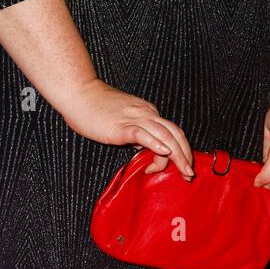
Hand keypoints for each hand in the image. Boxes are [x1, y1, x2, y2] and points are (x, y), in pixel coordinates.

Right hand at [62, 79, 194, 179]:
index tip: (174, 168)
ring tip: (184, 171)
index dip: (179, 151)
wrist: (79, 94)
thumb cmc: (96, 108)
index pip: (171, 132)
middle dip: (186, 155)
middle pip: (175, 134)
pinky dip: (156, 144)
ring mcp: (135, 119)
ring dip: (178, 155)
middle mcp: (146, 114)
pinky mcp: (121, 126)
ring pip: (165, 135)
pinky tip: (164, 153)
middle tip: (190, 174)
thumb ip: (135, 132)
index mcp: (148, 113)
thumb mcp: (123, 120)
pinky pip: (143, 134)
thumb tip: (142, 146)